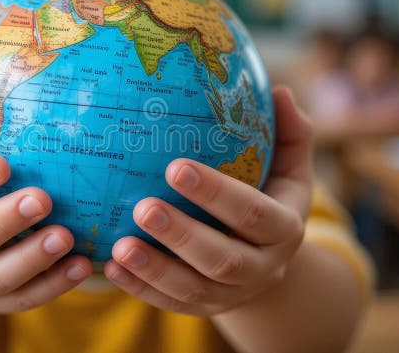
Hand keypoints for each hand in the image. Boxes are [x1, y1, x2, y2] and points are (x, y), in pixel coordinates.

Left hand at [103, 86, 312, 315]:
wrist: (269, 258)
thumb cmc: (270, 194)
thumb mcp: (289, 167)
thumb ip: (288, 133)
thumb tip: (281, 91)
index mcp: (285, 229)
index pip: (254, 213)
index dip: (217, 193)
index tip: (175, 167)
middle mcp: (263, 268)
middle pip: (223, 259)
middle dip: (182, 236)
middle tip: (143, 207)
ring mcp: (232, 294)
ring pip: (193, 289)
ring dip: (155, 269)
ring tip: (119, 246)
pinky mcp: (204, 308)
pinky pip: (171, 303)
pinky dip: (140, 289)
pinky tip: (109, 266)